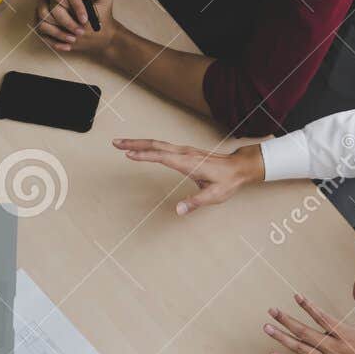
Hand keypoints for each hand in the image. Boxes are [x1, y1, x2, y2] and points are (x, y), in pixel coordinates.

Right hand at [35, 0, 113, 54]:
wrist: (97, 32)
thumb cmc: (100, 13)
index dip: (76, 5)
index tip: (85, 19)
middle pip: (54, 5)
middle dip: (68, 21)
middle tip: (81, 32)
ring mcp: (44, 6)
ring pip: (44, 16)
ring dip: (60, 31)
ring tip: (74, 39)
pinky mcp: (40, 20)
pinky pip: (40, 27)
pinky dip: (54, 38)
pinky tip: (68, 44)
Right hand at [114, 138, 264, 214]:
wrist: (239, 167)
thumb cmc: (228, 181)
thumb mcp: (215, 195)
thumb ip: (196, 202)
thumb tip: (179, 210)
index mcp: (189, 163)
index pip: (162, 157)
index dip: (144, 155)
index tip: (128, 155)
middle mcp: (184, 153)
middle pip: (155, 145)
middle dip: (134, 144)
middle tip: (115, 143)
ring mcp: (184, 151)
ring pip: (157, 143)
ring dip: (138, 143)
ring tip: (121, 144)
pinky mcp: (185, 152)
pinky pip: (163, 146)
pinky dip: (148, 145)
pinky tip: (142, 148)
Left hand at [264, 283, 354, 353]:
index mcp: (343, 334)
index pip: (322, 317)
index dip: (308, 306)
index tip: (296, 296)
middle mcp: (331, 348)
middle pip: (304, 332)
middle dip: (286, 320)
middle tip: (272, 311)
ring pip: (299, 348)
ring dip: (281, 337)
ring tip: (267, 328)